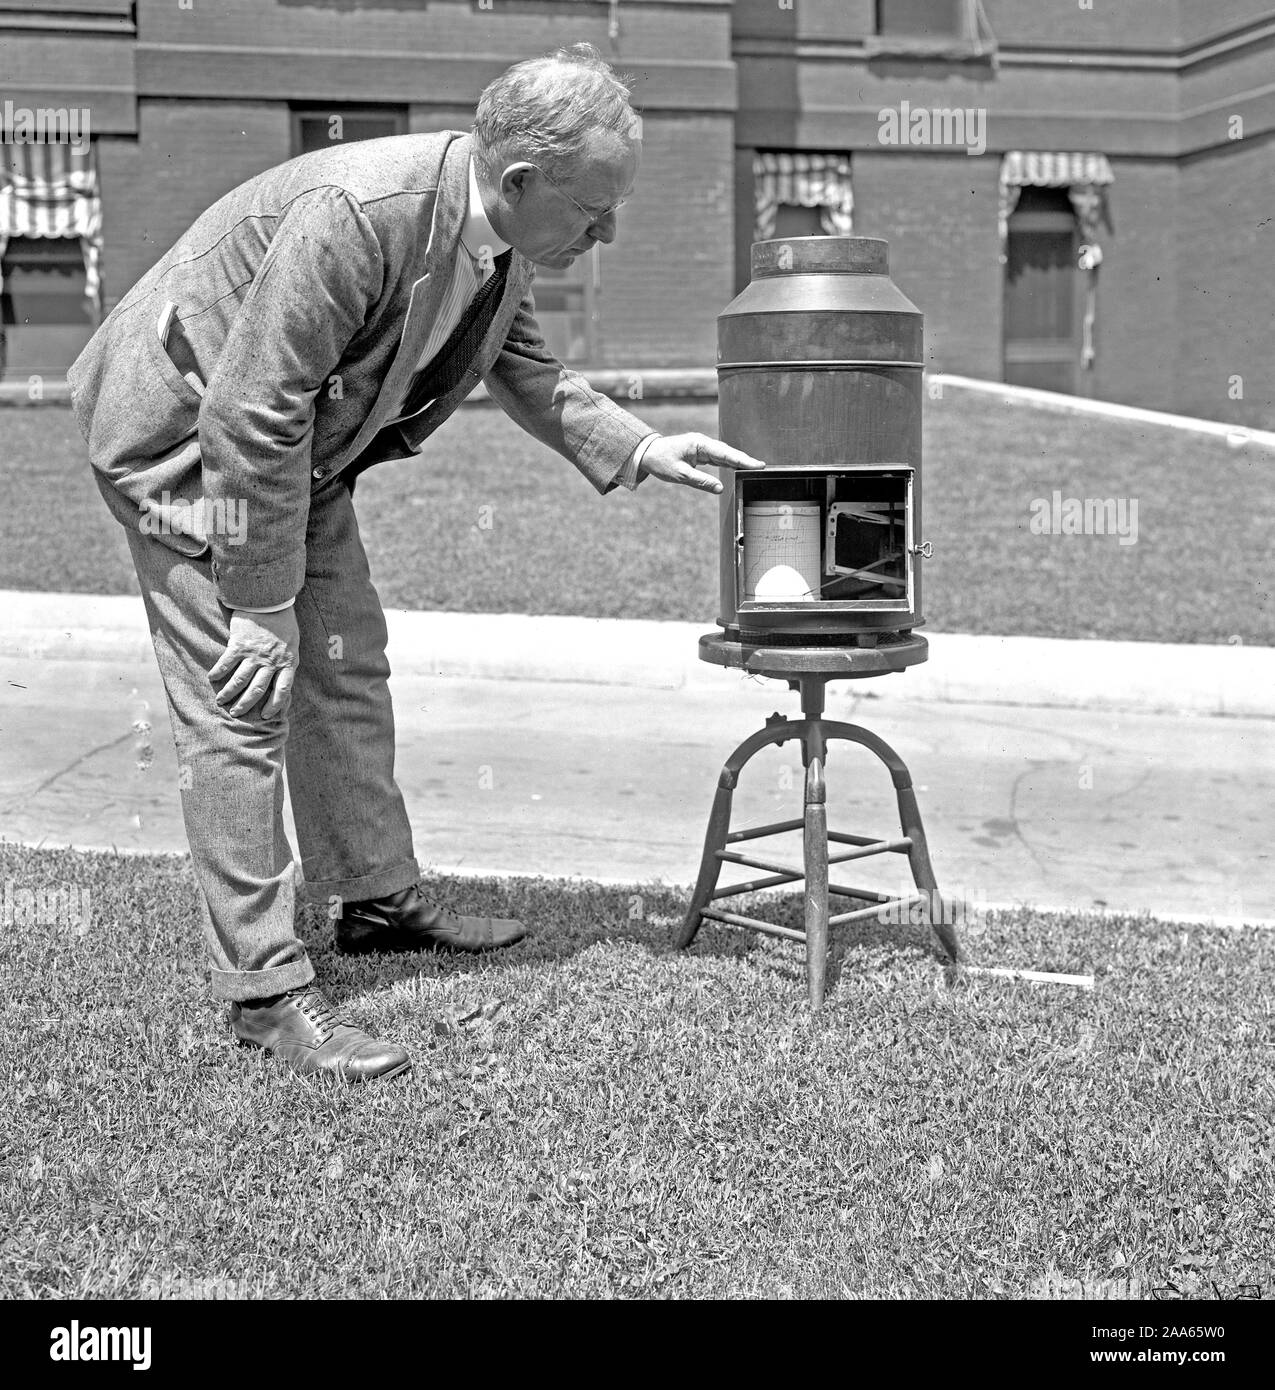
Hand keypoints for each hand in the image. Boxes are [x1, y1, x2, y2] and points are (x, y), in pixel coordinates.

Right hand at [208, 607, 299, 720]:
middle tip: (236, 713)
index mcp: (288, 663)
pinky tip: (212, 679)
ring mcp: (254, 654)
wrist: (271, 601)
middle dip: (245, 704)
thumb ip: (287, 664)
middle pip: (257, 689)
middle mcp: (271, 661)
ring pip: (239, 680)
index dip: (274, 705)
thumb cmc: (284, 625)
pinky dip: (218, 672)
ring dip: (228, 693)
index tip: (265, 716)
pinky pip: (226, 663)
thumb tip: (282, 682)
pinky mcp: (239, 644)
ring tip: (220, 700)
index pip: (283, 690)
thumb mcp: (293, 646)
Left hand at [637, 433, 765, 493]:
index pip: (725, 453)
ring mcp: (702, 447)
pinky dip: (728, 462)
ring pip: (724, 455)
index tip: (757, 464)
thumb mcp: (680, 474)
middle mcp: (703, 443)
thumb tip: (720, 489)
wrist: (647, 453)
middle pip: (728, 452)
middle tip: (762, 467)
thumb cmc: (661, 462)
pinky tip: (738, 467)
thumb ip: (701, 481)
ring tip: (754, 468)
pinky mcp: (700, 453)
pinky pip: (718, 458)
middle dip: (744, 459)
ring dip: (738, 461)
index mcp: (699, 444)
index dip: (742, 460)